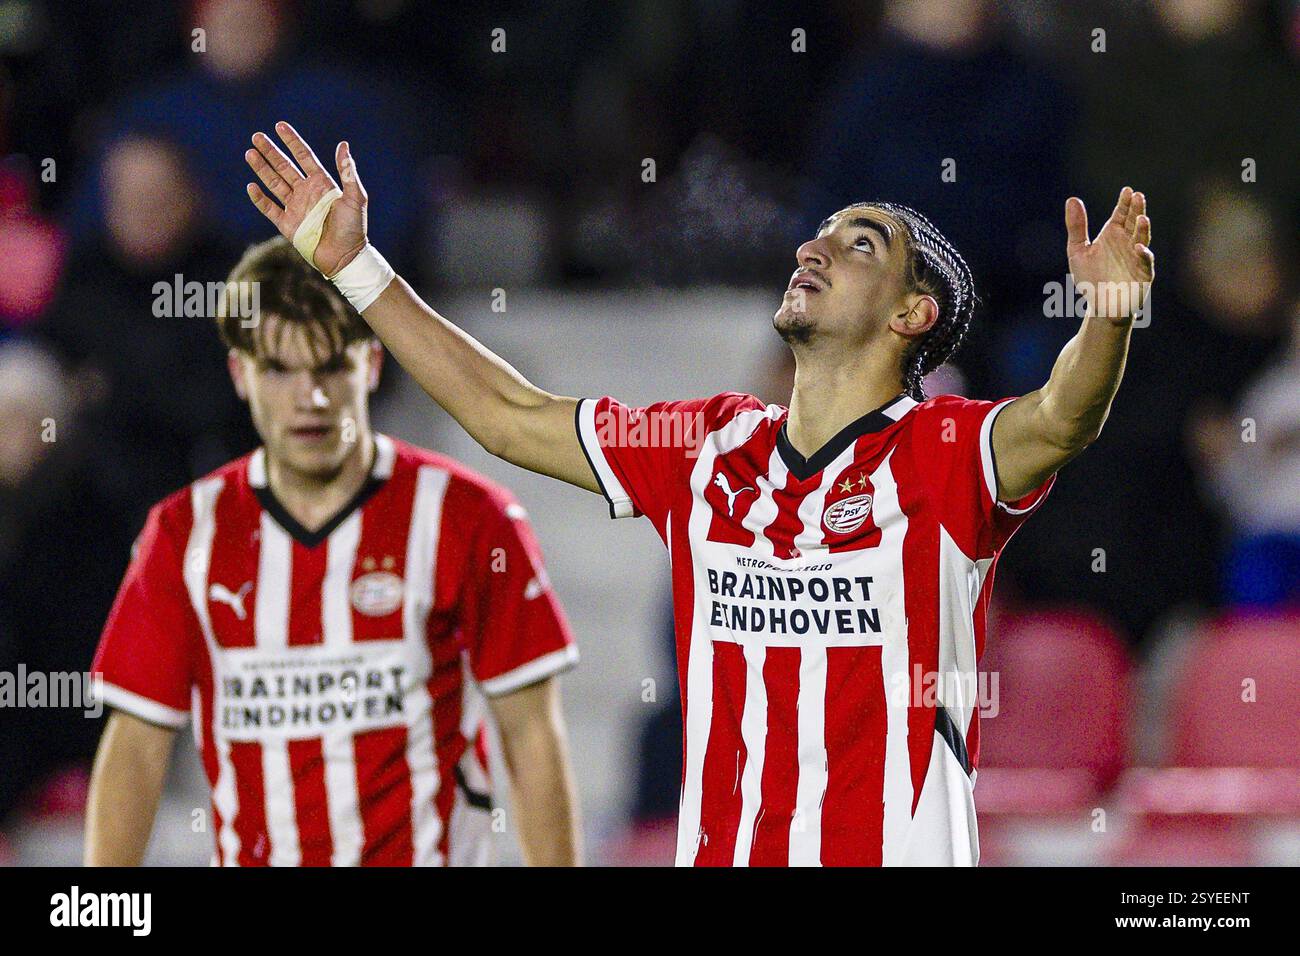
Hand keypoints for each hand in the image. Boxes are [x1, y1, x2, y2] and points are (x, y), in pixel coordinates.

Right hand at [244, 121, 367, 275]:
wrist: (346, 257)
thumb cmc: (354, 228)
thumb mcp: (355, 198)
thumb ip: (347, 172)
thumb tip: (343, 144)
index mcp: (322, 183)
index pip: (303, 156)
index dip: (292, 141)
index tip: (279, 125)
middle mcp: (306, 192)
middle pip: (284, 167)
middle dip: (271, 151)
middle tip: (257, 136)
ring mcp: (296, 207)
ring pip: (274, 183)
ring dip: (262, 169)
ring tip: (250, 153)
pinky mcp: (288, 224)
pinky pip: (270, 209)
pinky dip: (260, 198)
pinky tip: (251, 186)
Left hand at [1064, 187, 1154, 321]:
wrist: (1099, 306)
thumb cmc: (1090, 278)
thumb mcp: (1078, 251)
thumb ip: (1076, 227)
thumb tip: (1072, 199)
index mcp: (1113, 235)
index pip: (1121, 214)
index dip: (1124, 203)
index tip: (1126, 190)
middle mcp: (1127, 243)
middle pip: (1134, 223)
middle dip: (1136, 210)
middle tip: (1138, 196)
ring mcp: (1137, 258)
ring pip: (1142, 240)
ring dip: (1143, 230)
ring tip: (1142, 218)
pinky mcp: (1143, 275)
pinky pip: (1145, 263)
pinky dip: (1143, 255)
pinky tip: (1138, 247)